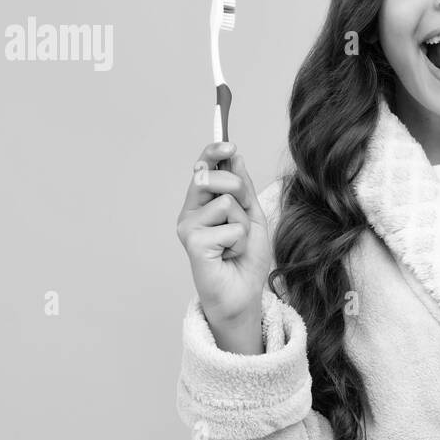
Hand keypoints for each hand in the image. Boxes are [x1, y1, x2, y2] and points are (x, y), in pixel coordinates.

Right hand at [176, 141, 273, 336]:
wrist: (242, 293)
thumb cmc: (245, 258)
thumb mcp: (251, 216)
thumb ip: (243, 187)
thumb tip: (234, 156)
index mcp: (202, 202)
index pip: (203, 167)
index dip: (213, 153)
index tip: (229, 145)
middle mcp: (190, 212)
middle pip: (214, 178)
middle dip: (238, 191)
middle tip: (243, 220)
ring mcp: (188, 227)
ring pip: (227, 202)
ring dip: (243, 224)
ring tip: (235, 244)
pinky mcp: (193, 243)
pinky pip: (230, 227)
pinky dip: (240, 242)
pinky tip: (229, 255)